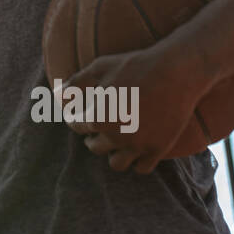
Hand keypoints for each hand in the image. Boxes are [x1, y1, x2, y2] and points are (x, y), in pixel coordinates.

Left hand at [60, 36, 207, 173]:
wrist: (177, 71)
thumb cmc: (135, 65)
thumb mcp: (100, 67)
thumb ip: (76, 83)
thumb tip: (57, 95)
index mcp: (98, 117)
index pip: (77, 126)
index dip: (76, 119)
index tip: (80, 114)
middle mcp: (115, 136)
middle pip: (95, 147)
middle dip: (93, 136)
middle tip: (99, 126)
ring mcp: (138, 146)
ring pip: (116, 164)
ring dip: (113, 152)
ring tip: (116, 140)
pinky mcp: (158, 150)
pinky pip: (141, 168)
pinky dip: (137, 161)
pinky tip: (137, 146)